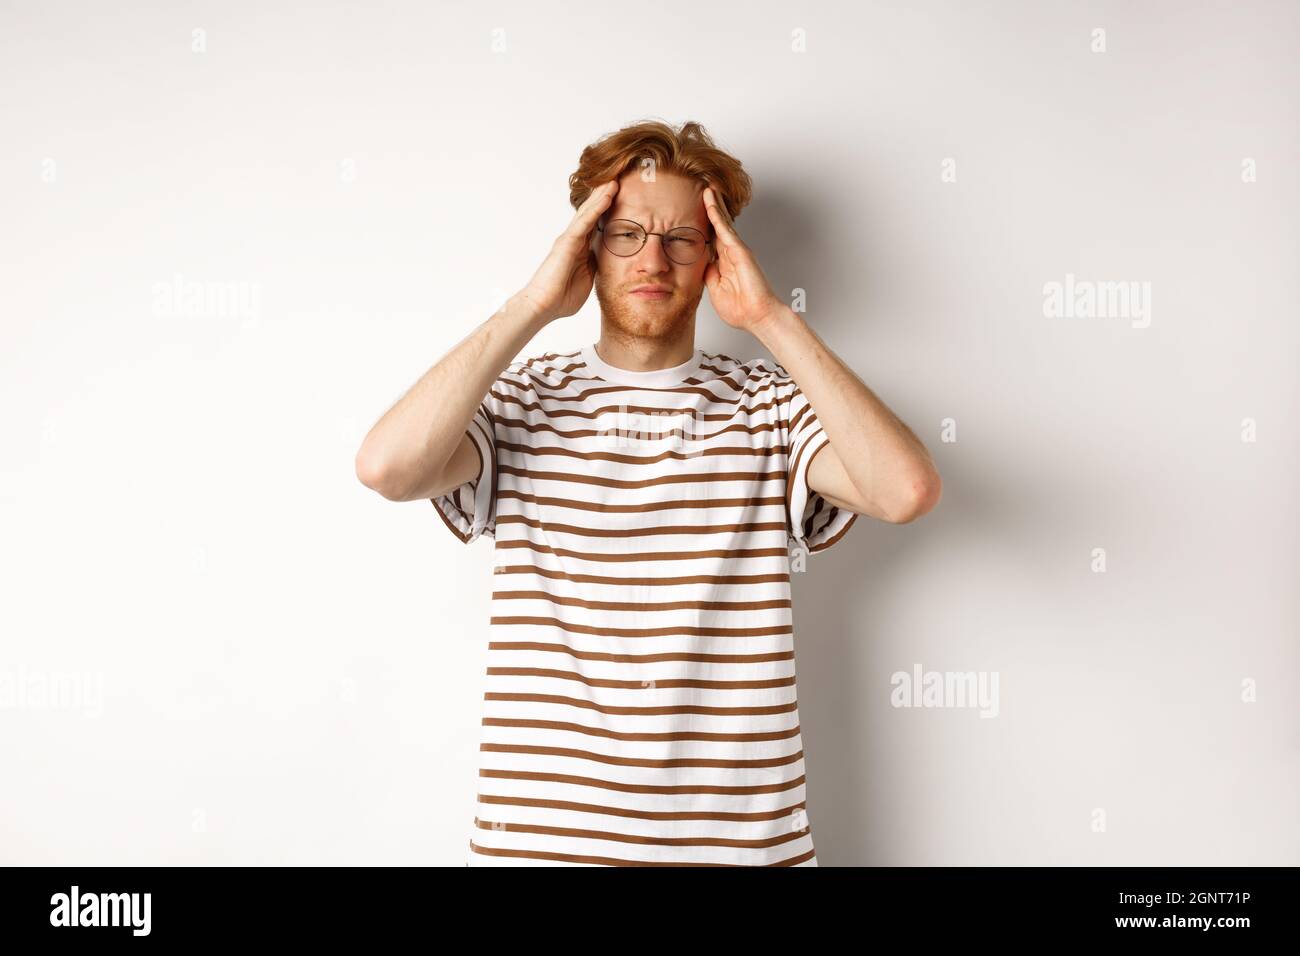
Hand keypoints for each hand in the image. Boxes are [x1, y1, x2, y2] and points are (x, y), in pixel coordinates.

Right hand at [517, 179, 619, 322]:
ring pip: (589, 211)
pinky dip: (597, 208)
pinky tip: (608, 195)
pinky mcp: (567, 243)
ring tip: (616, 179)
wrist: (543, 307)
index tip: (623, 197)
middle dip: (605, 196)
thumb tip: (609, 260)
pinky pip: (585, 222)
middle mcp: (574, 239)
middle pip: (592, 212)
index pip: (597, 223)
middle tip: (619, 178)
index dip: (608, 209)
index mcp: (580, 248)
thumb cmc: (562, 298)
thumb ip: (596, 265)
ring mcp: (569, 239)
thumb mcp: (588, 278)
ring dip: (602, 195)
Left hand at [702, 186, 785, 332]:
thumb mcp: (715, 290)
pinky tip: (710, 203)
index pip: (711, 238)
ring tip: (707, 187)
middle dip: (711, 207)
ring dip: (714, 204)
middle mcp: (732, 253)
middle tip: (703, 190)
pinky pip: (725, 230)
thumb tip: (700, 262)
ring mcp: (737, 251)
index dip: (703, 225)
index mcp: (725, 263)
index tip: (692, 214)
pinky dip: (717, 216)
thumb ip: (708, 274)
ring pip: (722, 222)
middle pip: (718, 225)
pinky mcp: (741, 251)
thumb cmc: (741, 310)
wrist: (758, 317)